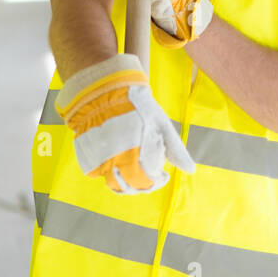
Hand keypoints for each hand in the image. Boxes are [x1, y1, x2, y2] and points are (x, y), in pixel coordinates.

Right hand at [55, 52, 195, 193]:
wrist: (107, 89)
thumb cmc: (138, 106)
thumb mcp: (161, 124)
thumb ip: (175, 149)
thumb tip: (191, 170)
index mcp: (135, 152)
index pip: (146, 182)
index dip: (156, 183)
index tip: (161, 176)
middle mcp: (115, 157)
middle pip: (128, 187)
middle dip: (140, 185)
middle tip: (147, 176)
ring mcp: (98, 156)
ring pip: (111, 182)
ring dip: (123, 182)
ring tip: (132, 171)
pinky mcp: (86, 153)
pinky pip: (96, 172)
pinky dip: (106, 171)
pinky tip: (116, 161)